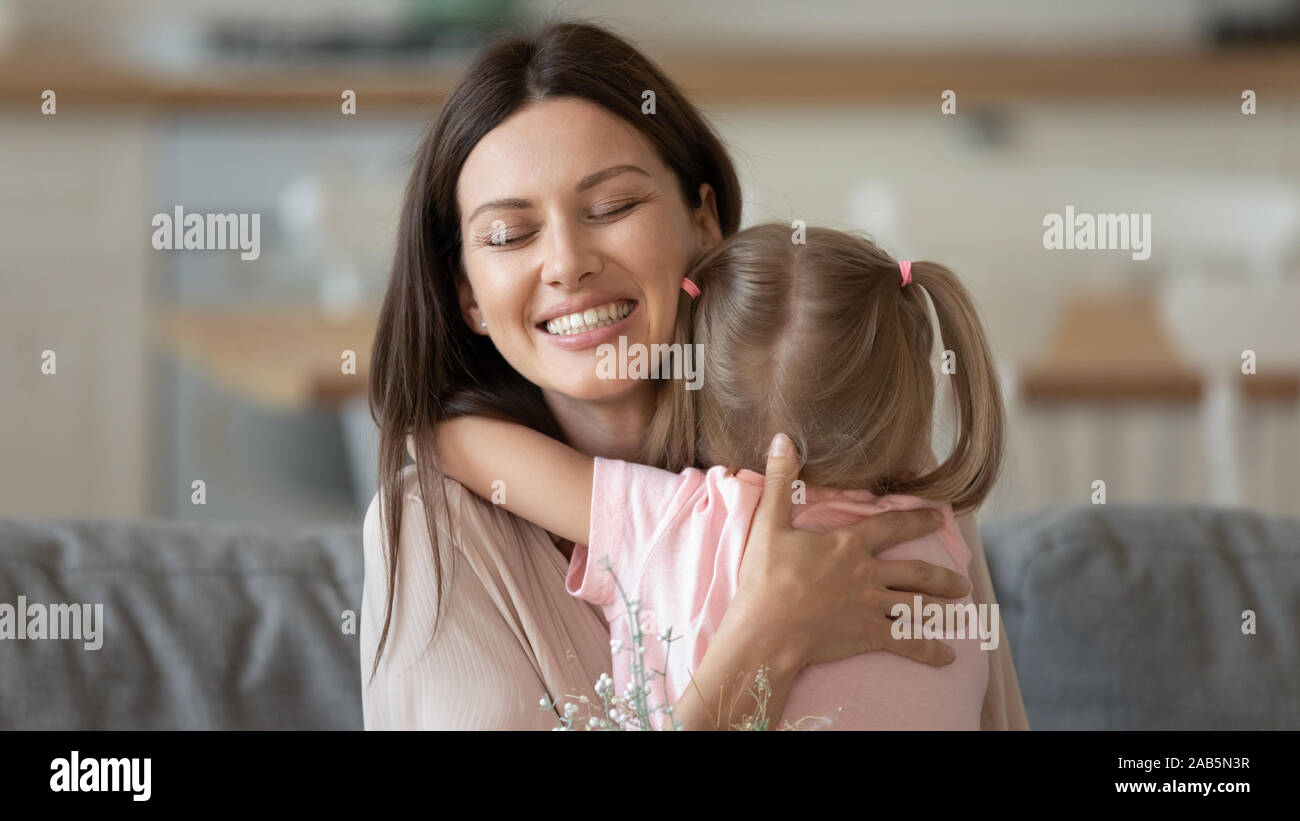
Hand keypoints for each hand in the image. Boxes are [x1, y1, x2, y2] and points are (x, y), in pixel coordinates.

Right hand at [734, 433, 970, 669]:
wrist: (766, 630)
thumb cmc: (764, 578)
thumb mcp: (769, 524)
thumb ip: (780, 481)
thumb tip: (782, 438)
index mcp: (848, 544)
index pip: (891, 526)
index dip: (917, 519)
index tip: (938, 516)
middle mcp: (867, 573)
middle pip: (917, 572)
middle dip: (944, 577)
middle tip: (963, 581)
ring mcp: (872, 606)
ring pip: (919, 606)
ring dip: (945, 609)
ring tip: (962, 610)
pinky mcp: (868, 635)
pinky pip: (907, 642)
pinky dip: (929, 650)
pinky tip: (948, 656)